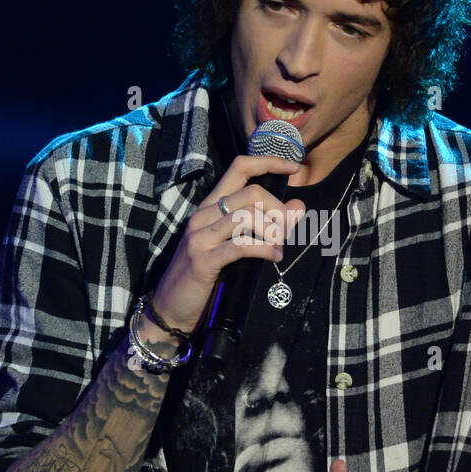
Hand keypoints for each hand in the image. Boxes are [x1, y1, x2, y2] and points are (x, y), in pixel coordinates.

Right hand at [150, 154, 305, 332]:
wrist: (171, 308)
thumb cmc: (206, 276)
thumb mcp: (235, 245)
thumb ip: (265, 225)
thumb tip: (299, 206)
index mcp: (210, 207)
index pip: (239, 168)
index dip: (269, 162)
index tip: (294, 168)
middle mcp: (203, 215)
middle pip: (252, 193)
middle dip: (279, 209)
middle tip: (286, 232)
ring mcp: (200, 236)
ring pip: (247, 216)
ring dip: (273, 231)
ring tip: (279, 247)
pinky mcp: (203, 260)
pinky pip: (241, 245)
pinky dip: (265, 249)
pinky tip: (274, 257)